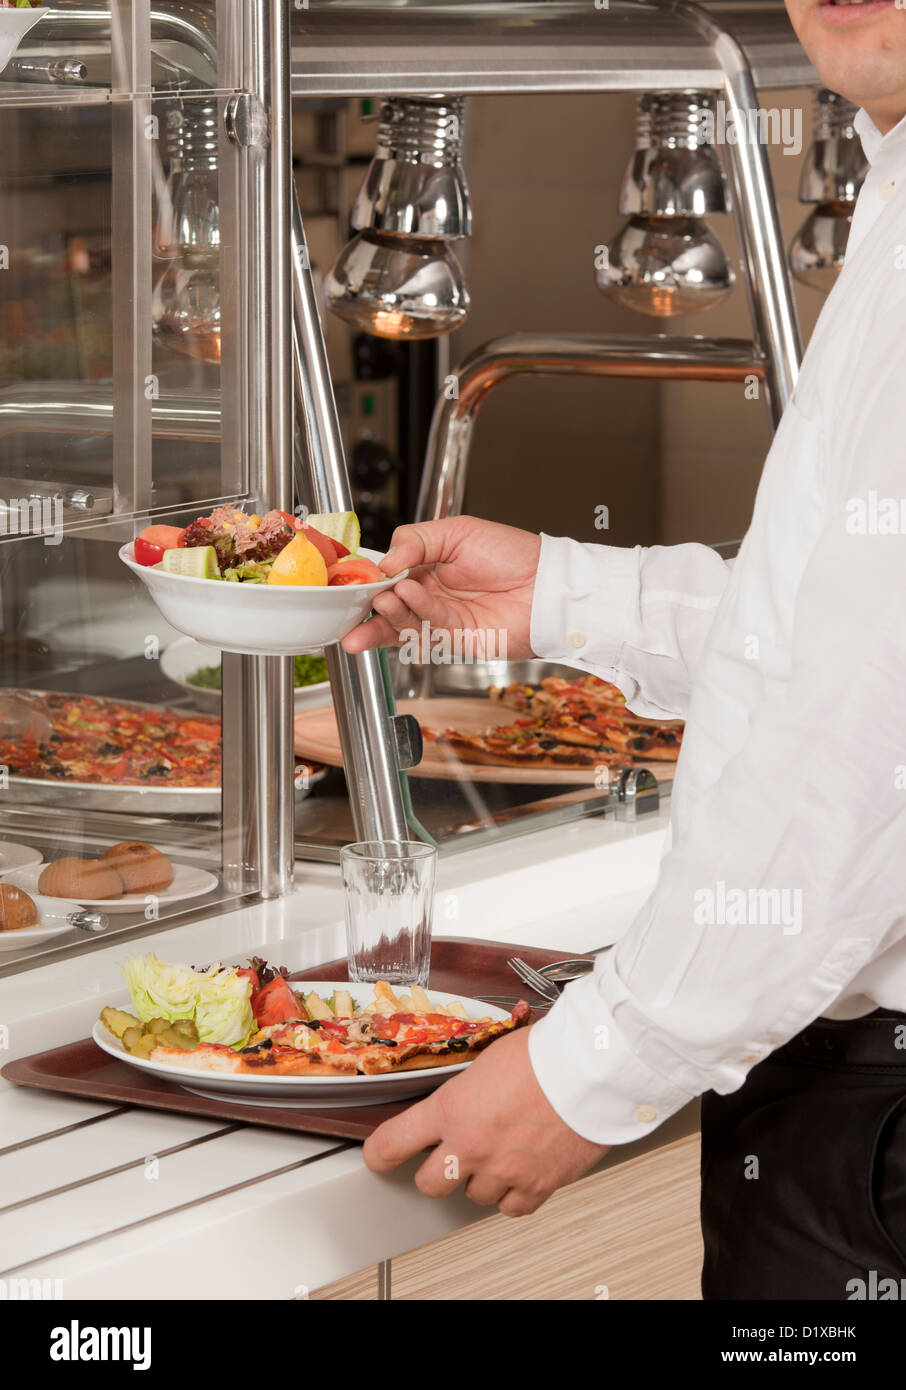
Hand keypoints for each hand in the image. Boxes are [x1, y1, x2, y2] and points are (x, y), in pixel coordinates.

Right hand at [341, 516, 541, 658]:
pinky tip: (408, 596)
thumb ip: (417, 541)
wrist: (547, 585)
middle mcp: (431, 595)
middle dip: (366, 608)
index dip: (369, 578)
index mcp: (429, 567)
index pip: (389, 575)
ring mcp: (441, 619)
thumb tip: (386, 561)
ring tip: (383, 598)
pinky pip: (426, 628)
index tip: (351, 577)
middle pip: (388, 606)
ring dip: (387, 613)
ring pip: (401, 623)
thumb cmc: (513, 555)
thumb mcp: (458, 531)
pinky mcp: (454, 640)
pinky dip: (414, 612)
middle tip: (353, 600)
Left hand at [363, 1027, 609, 1216]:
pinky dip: (513, 1194)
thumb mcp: (487, 1060)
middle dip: (437, 1169)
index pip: (393, 1143)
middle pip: (430, 1183)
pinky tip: (519, 1172)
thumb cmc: (545, 1055)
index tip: (380, 1154)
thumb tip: (461, 1099)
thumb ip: (466, 1090)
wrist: (589, 1071)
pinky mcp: (536, 1187)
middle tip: (451, 1154)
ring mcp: (503, 1171)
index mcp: (451, 1109)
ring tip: (499, 1151)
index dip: (380, 1153)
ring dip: (481, 1178)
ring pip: (473, 1196)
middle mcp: (471, 1146)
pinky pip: (511, 1207)